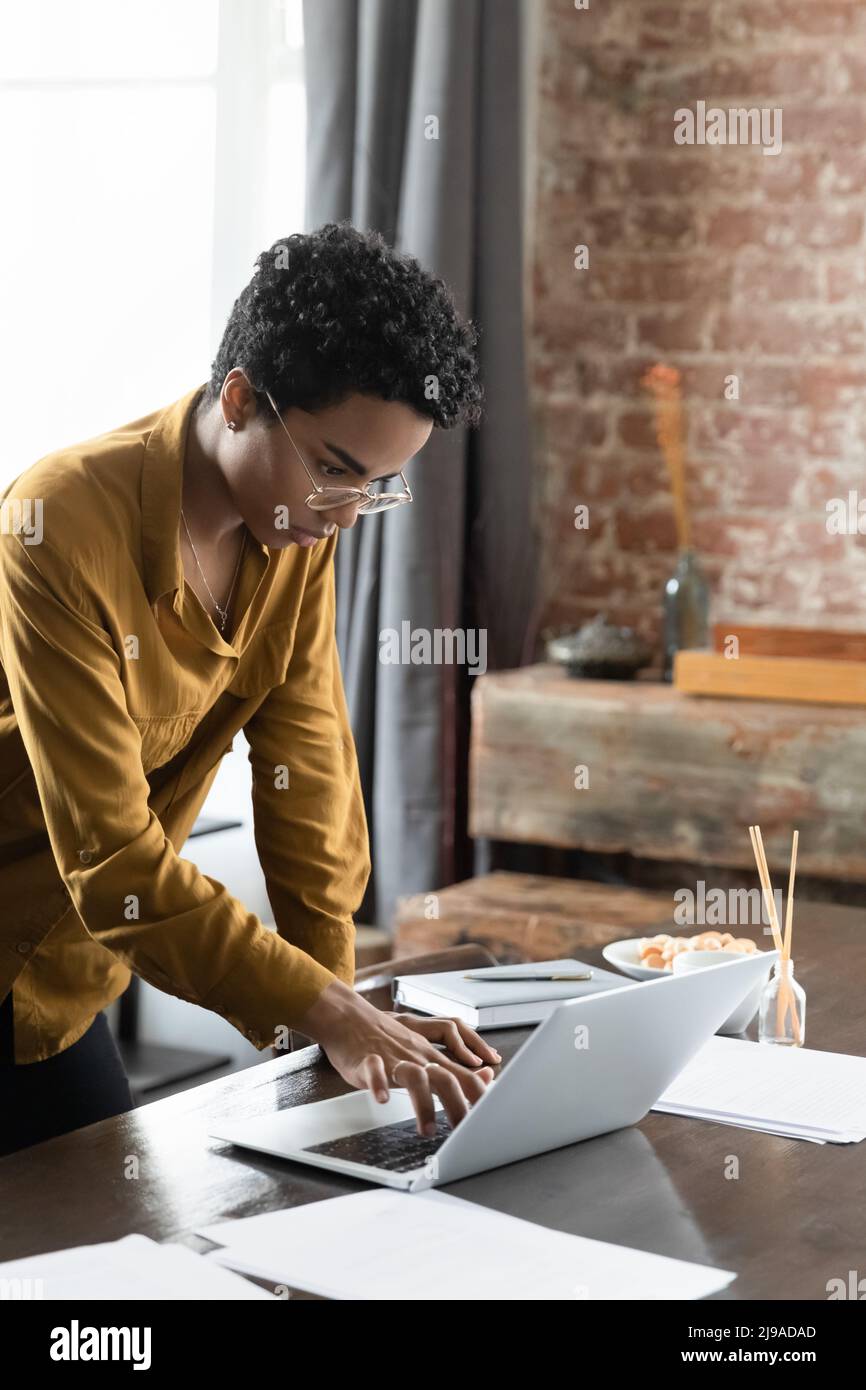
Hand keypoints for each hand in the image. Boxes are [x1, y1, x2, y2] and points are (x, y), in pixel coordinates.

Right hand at [296, 980, 501, 1136]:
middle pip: (446, 1078)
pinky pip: (373, 1071)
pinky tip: (382, 1100)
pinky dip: (378, 1085)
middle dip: (458, 1106)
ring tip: (426, 1129)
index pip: (464, 1075)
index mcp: (431, 1057)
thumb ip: (455, 1063)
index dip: (481, 1095)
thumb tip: (487, 1075)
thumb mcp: (425, 1048)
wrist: (348, 1017)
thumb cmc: (386, 1036)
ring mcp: (392, 1058)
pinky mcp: (367, 1060)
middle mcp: (416, 1057)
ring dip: (423, 1103)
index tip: (492, 1116)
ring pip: (414, 1076)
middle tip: (465, 1132)